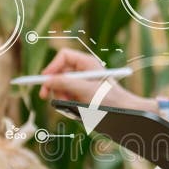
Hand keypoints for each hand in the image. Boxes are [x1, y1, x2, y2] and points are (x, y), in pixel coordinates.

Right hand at [38, 49, 157, 112]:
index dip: (52, 66)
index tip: (45, 80)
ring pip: (61, 86)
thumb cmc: (110, 98)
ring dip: (60, 96)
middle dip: (54, 85)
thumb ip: (66, 83)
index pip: (63, 56)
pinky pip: (67, 95)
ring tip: (69, 103)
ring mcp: (82, 82)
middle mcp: (83, 70)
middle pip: (59, 72)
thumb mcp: (85, 90)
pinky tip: (74, 107)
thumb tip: (47, 81)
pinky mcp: (82, 94)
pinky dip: (66, 102)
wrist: (123, 112)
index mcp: (87, 63)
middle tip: (46, 96)